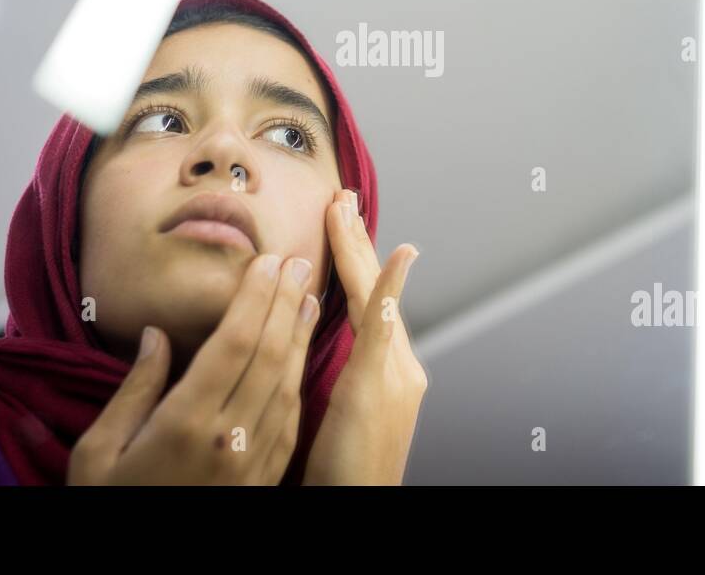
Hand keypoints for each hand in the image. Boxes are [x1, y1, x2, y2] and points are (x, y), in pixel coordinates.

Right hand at [68, 252, 320, 484]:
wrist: (135, 573)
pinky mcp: (263, 482)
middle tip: (300, 262)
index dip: (255, 297)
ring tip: (308, 298)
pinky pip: (290, 422)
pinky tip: (301, 357)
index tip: (268, 261)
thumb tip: (158, 336)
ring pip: (286, 386)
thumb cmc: (109, 509)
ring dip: (300, 337)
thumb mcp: (98, 452)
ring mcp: (251, 464)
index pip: (233, 344)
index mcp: (184, 425)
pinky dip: (299, 381)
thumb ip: (135, 389)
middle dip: (285, 303)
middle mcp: (227, 440)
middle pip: (267, 356)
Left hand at [302, 189, 426, 484]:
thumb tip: (304, 352)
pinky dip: (393, 288)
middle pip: (373, 291)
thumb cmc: (346, 479)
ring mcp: (394, 374)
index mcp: (386, 374)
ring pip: (375, 297)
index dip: (353, 262)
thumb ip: (335, 381)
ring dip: (360, 248)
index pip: (368, 303)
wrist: (362, 507)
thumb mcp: (344, 420)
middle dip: (356, 242)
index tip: (338, 224)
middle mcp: (398, 367)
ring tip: (346, 207)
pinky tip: (400, 255)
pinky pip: (384, 327)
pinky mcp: (379, 385)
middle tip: (342, 198)